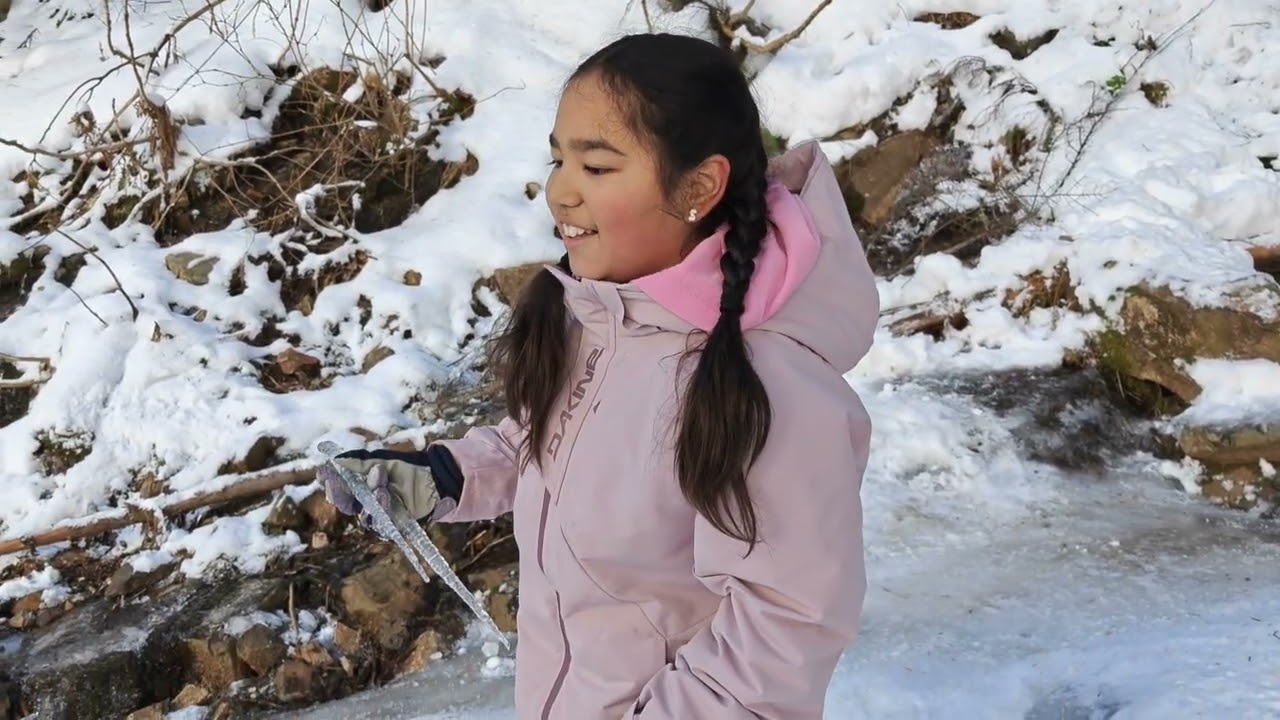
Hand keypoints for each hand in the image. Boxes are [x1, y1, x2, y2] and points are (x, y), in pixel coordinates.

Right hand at [317, 447, 448, 525]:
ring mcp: (379, 514)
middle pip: (345, 504)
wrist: (433, 477)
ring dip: (368, 498)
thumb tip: (336, 459)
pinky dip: (381, 507)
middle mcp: (365, 502)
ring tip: (378, 482)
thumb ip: (360, 462)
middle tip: (337, 482)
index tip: (323, 473)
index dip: (329, 482)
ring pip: (363, 515)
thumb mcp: (382, 460)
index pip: (338, 487)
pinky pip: (381, 523)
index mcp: (359, 486)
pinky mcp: (393, 524)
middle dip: (340, 493)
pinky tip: (384, 493)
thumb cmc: (406, 467)